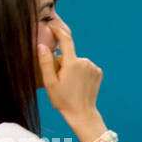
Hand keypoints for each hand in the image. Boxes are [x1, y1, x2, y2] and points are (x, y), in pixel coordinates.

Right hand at [37, 22, 103, 138]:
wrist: (82, 113)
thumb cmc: (63, 100)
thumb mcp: (49, 82)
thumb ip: (45, 62)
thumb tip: (42, 45)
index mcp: (72, 63)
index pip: (65, 40)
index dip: (58, 32)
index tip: (52, 27)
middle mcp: (85, 62)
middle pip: (69, 55)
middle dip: (62, 63)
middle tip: (59, 80)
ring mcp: (93, 67)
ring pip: (76, 61)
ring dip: (71, 68)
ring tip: (69, 84)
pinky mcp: (98, 72)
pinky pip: (85, 67)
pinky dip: (80, 72)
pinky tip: (79, 84)